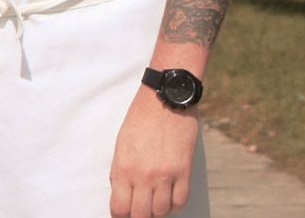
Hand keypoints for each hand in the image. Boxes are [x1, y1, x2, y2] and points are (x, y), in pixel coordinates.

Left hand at [108, 87, 198, 217]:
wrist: (167, 98)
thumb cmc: (141, 117)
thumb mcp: (121, 143)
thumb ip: (120, 170)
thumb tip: (121, 192)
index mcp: (124, 168)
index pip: (120, 209)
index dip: (120, 216)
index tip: (122, 214)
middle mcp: (144, 175)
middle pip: (141, 215)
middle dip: (137, 217)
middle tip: (138, 211)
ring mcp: (166, 174)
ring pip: (161, 211)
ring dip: (157, 211)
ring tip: (154, 203)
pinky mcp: (184, 170)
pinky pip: (181, 201)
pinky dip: (174, 205)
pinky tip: (169, 199)